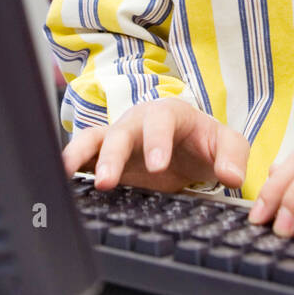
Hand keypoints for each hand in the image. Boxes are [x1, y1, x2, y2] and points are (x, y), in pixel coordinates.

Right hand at [61, 97, 249, 193]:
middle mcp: (139, 122)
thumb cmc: (205, 142)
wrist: (189, 148)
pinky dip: (71, 163)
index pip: (161, 120)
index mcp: (170, 113)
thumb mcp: (227, 144)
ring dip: (80, 156)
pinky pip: (83, 154)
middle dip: (112, 155)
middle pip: (121, 131)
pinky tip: (60, 180)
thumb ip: (233, 157)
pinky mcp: (104, 156)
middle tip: (107, 182)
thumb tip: (232, 176)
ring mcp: (118, 137)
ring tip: (69, 176)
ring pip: (93, 139)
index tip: (157, 165)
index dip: (156, 140)